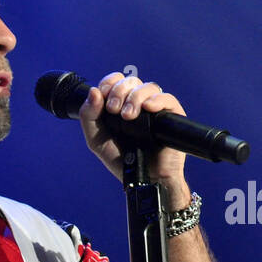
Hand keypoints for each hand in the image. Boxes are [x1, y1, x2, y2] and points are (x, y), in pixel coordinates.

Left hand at [79, 71, 191, 207]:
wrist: (144, 180)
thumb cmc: (123, 162)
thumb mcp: (97, 140)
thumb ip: (89, 117)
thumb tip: (93, 91)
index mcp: (120, 105)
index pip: (116, 81)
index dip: (109, 82)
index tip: (102, 94)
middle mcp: (138, 104)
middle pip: (131, 81)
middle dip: (119, 91)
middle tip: (113, 110)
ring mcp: (155, 109)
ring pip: (148, 87)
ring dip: (135, 97)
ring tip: (128, 116)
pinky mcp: (172, 115)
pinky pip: (167, 98)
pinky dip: (156, 100)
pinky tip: (147, 108)